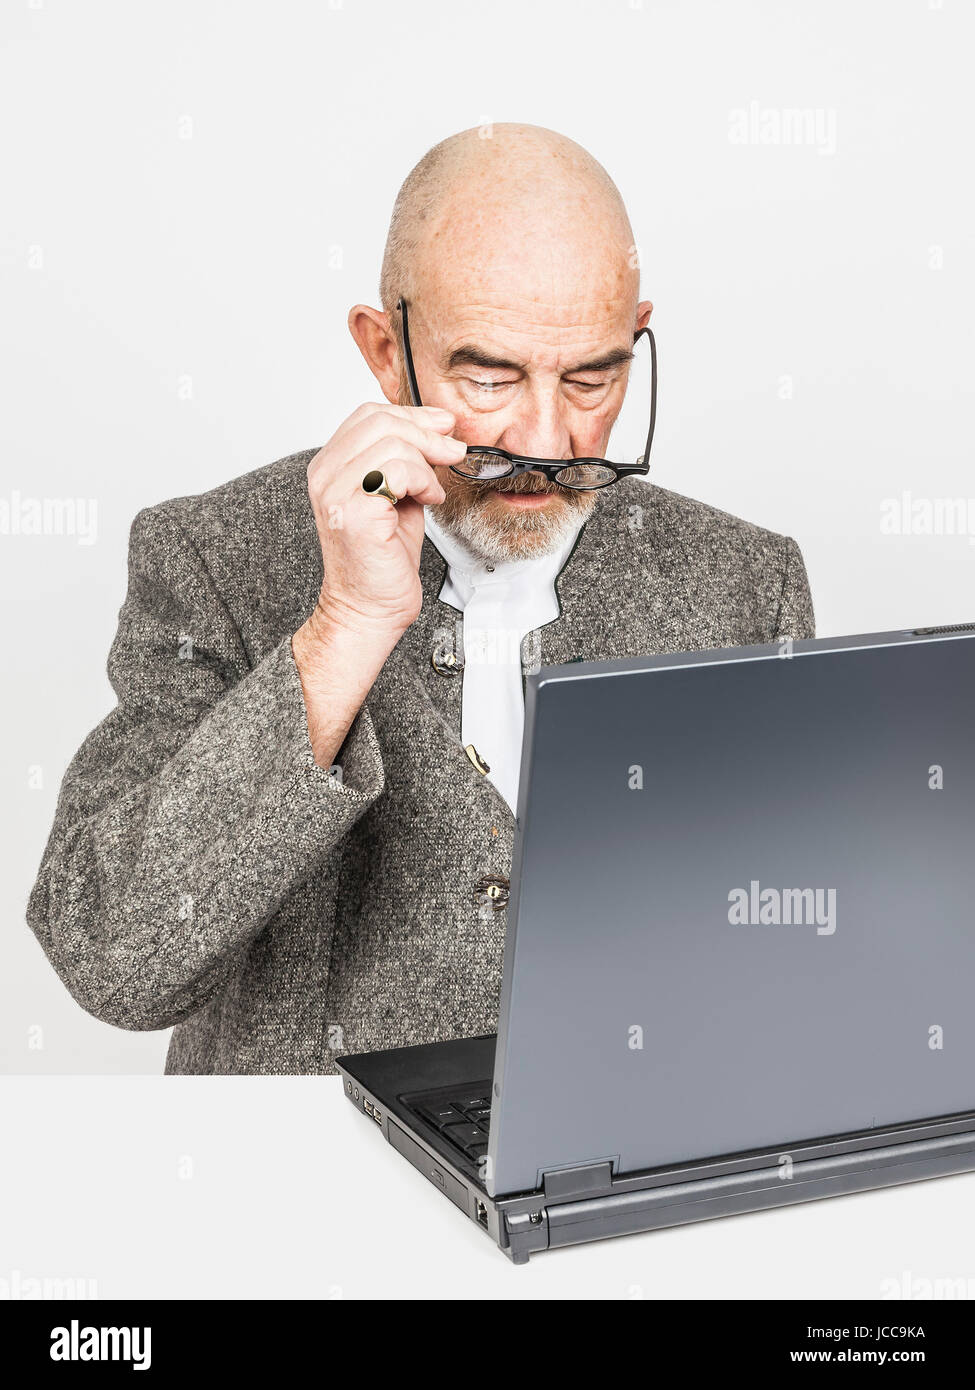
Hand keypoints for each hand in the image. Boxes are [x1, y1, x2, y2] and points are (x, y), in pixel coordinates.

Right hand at [303, 402, 464, 641]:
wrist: (370, 608)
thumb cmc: (383, 558)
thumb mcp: (397, 496)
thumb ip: (407, 461)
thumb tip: (438, 429)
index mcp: (330, 466)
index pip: (369, 415)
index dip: (411, 414)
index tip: (442, 426)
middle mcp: (324, 475)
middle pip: (380, 421)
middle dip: (426, 432)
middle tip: (452, 451)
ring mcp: (335, 493)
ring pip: (392, 444)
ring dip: (426, 464)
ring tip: (432, 491)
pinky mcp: (354, 512)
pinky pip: (398, 471)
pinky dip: (423, 482)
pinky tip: (428, 501)